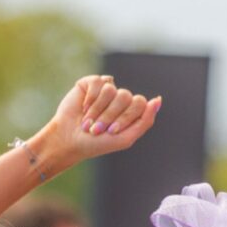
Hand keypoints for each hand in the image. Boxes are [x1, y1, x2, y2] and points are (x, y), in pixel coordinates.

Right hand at [36, 75, 160, 170]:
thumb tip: (158, 99)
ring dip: (97, 110)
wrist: (68, 141)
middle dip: (110, 115)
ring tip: (88, 122)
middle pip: (126, 96)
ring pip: (111, 90)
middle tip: (97, 129)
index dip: (125, 117)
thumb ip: (146, 121)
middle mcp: (120, 99)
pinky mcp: (91, 83)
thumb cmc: (97, 143)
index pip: (140, 103)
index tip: (112, 131)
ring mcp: (106, 90)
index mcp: (131, 111)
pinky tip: (83, 108)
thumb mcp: (126, 138)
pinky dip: (90, 99)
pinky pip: (98, 82)